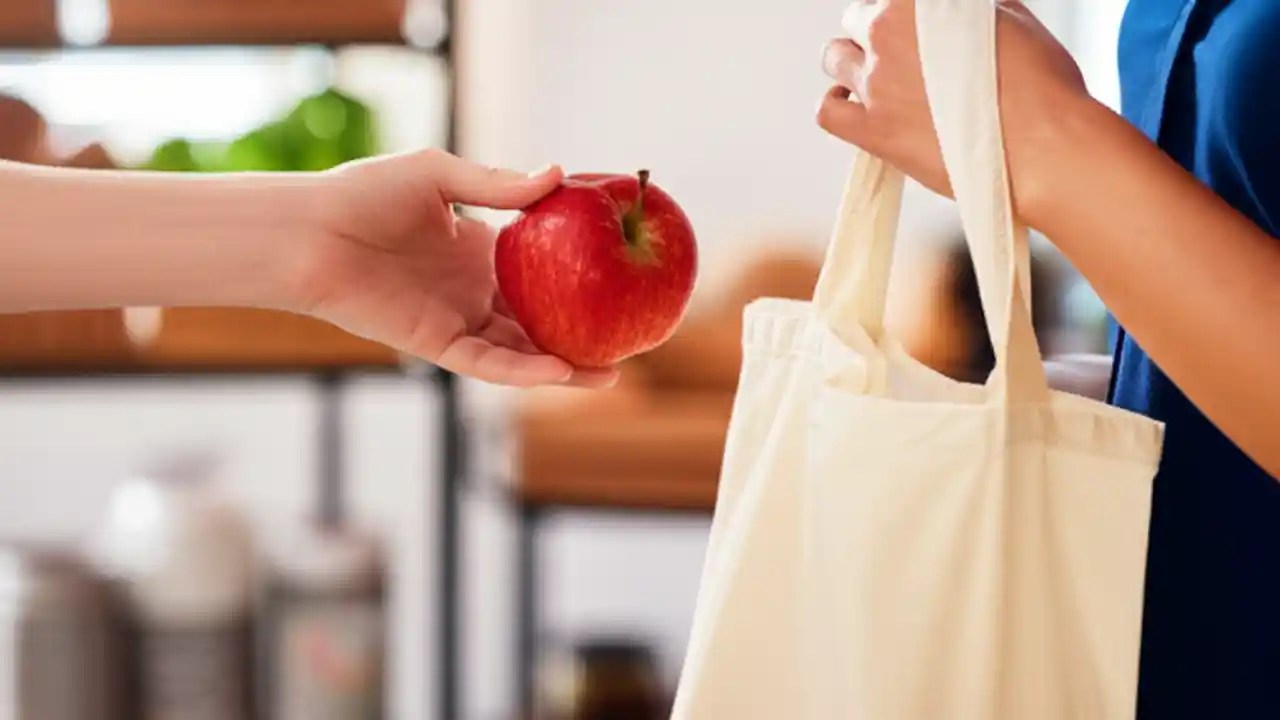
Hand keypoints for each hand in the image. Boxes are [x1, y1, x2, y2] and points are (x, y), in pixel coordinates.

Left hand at [291, 149, 617, 387]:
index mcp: (477, 250)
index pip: (539, 270)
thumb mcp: (437, 174)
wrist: (308, 232)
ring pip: (521, 351)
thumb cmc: (363, 194)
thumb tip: (558, 174)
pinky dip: (522, 370)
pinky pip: (487, 363)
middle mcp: (472, 290)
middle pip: (539, 320)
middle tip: (627, 338)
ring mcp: (457, 320)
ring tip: (611, 374)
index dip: (576, 277)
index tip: (617, 278)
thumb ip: (498, 183)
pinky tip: (559, 370)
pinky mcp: (434, 345)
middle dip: (581, 334)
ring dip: (563, 366)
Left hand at [817, 0, 1089, 222]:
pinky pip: (828, 110)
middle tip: (906, 54)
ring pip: (836, 58)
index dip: (905, 12)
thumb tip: (963, 12)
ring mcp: (875, 83)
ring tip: (880, 78)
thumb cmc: (1040, 87)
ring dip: (854, 62)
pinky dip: (836, 102)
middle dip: (879, 32)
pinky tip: (854, 102)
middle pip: (861, 20)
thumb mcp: (1013, 19)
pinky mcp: (871, 130)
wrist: (1042, 148)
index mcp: (918, 3)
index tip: (918, 27)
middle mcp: (888, 34)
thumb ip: (974, 9)